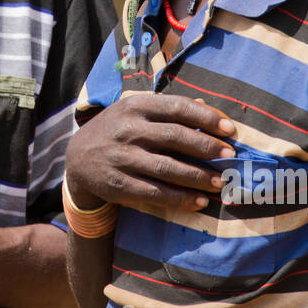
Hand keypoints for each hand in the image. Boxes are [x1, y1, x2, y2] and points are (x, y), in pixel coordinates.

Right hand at [64, 94, 236, 212]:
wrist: (77, 158)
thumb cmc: (117, 130)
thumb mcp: (136, 111)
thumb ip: (168, 108)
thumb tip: (207, 106)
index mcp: (135, 106)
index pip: (177, 107)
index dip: (206, 118)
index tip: (230, 130)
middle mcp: (128, 129)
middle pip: (175, 137)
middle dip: (207, 147)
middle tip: (230, 157)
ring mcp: (122, 158)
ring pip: (167, 168)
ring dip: (198, 176)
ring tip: (220, 182)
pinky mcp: (119, 184)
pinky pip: (155, 193)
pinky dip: (180, 198)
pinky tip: (200, 201)